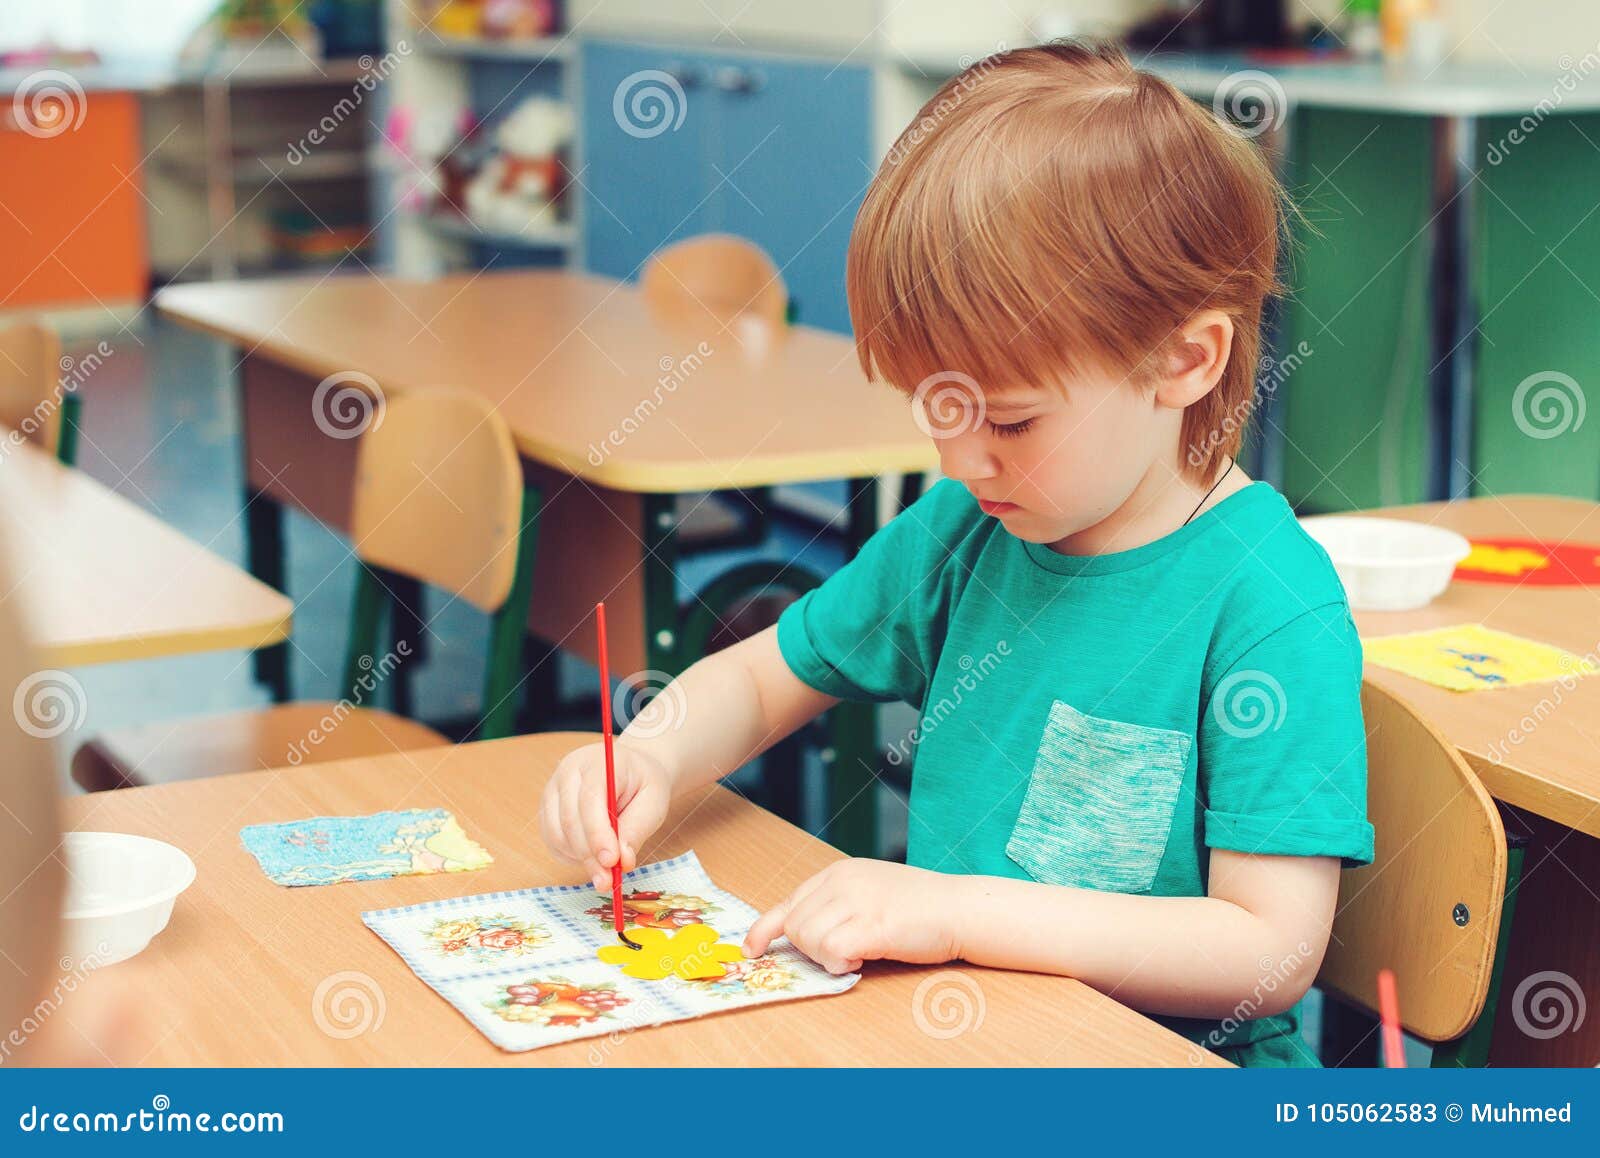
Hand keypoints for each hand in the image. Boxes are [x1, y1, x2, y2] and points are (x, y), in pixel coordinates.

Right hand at [539, 740, 673, 888]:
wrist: (631, 770)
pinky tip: (590, 860)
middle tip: (607, 881)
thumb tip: (622, 861)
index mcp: (598, 762)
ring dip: (580, 858)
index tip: (611, 861)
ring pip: (557, 833)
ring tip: (604, 872)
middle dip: (590, 855)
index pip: (591, 799)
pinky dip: (570, 856)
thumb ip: (638, 828)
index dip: (598, 833)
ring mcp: (553, 789)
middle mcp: (568, 771)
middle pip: (570, 819)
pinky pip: (552, 839)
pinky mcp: (547, 808)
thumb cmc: (644, 784)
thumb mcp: (654, 802)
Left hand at [743, 859, 963, 973]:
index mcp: (839, 872)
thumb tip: (801, 932)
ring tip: (854, 955)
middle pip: (795, 926)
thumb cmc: (919, 907)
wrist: (960, 909)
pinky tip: (859, 961)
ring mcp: (858, 901)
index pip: (788, 902)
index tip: (752, 949)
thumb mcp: (869, 892)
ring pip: (808, 939)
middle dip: (809, 950)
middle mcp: (844, 881)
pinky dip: (838, 964)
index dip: (764, 929)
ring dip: (825, 958)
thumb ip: (836, 905)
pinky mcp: (873, 925)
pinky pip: (831, 951)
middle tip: (840, 955)